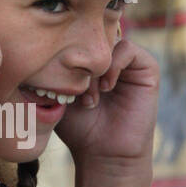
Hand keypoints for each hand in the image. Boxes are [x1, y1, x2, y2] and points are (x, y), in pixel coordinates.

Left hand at [55, 27, 158, 167]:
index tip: (56, 80)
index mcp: (93, 59)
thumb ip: (52, 67)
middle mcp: (111, 57)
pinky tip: (105, 89)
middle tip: (72, 92)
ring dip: (95, 69)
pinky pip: (127, 49)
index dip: (64, 50)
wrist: (103, 154)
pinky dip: (113, 66)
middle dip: (79, 61)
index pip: (78, 33)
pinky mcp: (147, 68)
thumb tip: (38, 43)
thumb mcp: (58, 92)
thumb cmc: (79, 127)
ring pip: (108, 42)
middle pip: (92, 35)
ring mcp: (129, 62)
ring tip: (88, 98)